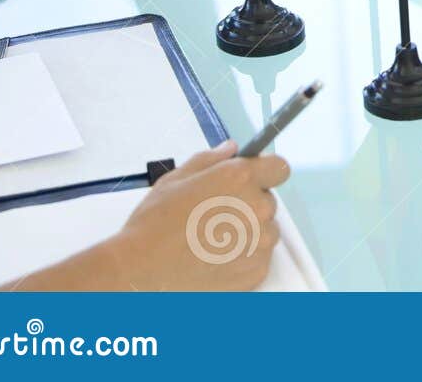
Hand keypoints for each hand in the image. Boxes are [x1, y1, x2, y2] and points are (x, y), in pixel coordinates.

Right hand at [94, 142, 287, 291]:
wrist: (142, 272)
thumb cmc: (154, 224)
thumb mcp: (176, 179)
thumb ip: (210, 159)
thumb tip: (232, 149)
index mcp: (239, 178)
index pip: (278, 168)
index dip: (265, 172)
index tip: (252, 179)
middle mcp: (256, 207)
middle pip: (268, 200)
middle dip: (249, 203)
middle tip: (216, 214)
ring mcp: (259, 241)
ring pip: (266, 230)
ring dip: (249, 231)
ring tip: (213, 239)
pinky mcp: (257, 270)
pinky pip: (260, 257)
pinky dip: (245, 257)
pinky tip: (216, 258)